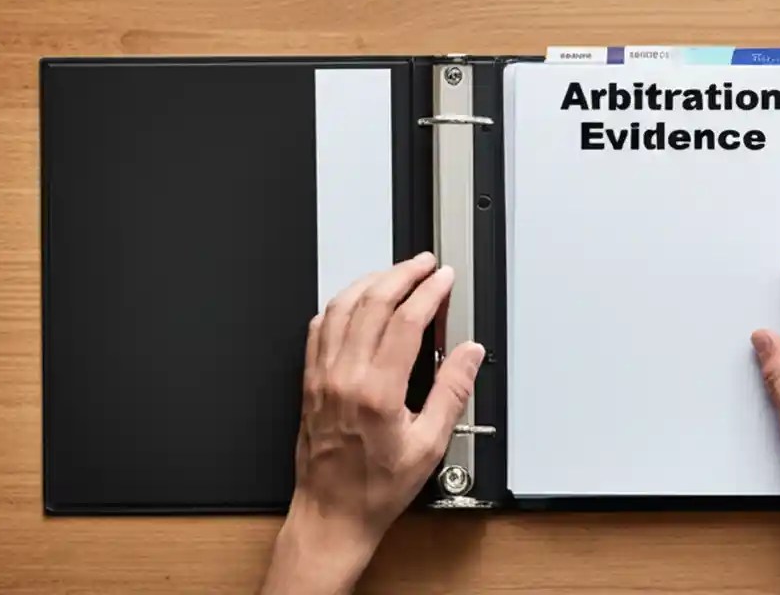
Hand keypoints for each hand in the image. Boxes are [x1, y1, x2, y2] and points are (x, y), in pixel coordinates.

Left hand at [261, 253, 484, 594]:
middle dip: (402, 274)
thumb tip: (470, 354)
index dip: (429, 292)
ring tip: (395, 273)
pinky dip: (340, 304)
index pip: (405, 321)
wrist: (332, 514)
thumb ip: (452, 392)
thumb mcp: (430, 445)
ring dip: (371, 282)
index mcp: (376, 392)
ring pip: (341, 307)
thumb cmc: (376, 488)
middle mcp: (343, 377)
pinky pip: (319, 328)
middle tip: (425, 265)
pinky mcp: (309, 381)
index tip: (444, 279)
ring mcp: (322, 376)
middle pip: (372, 303)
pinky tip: (356, 300)